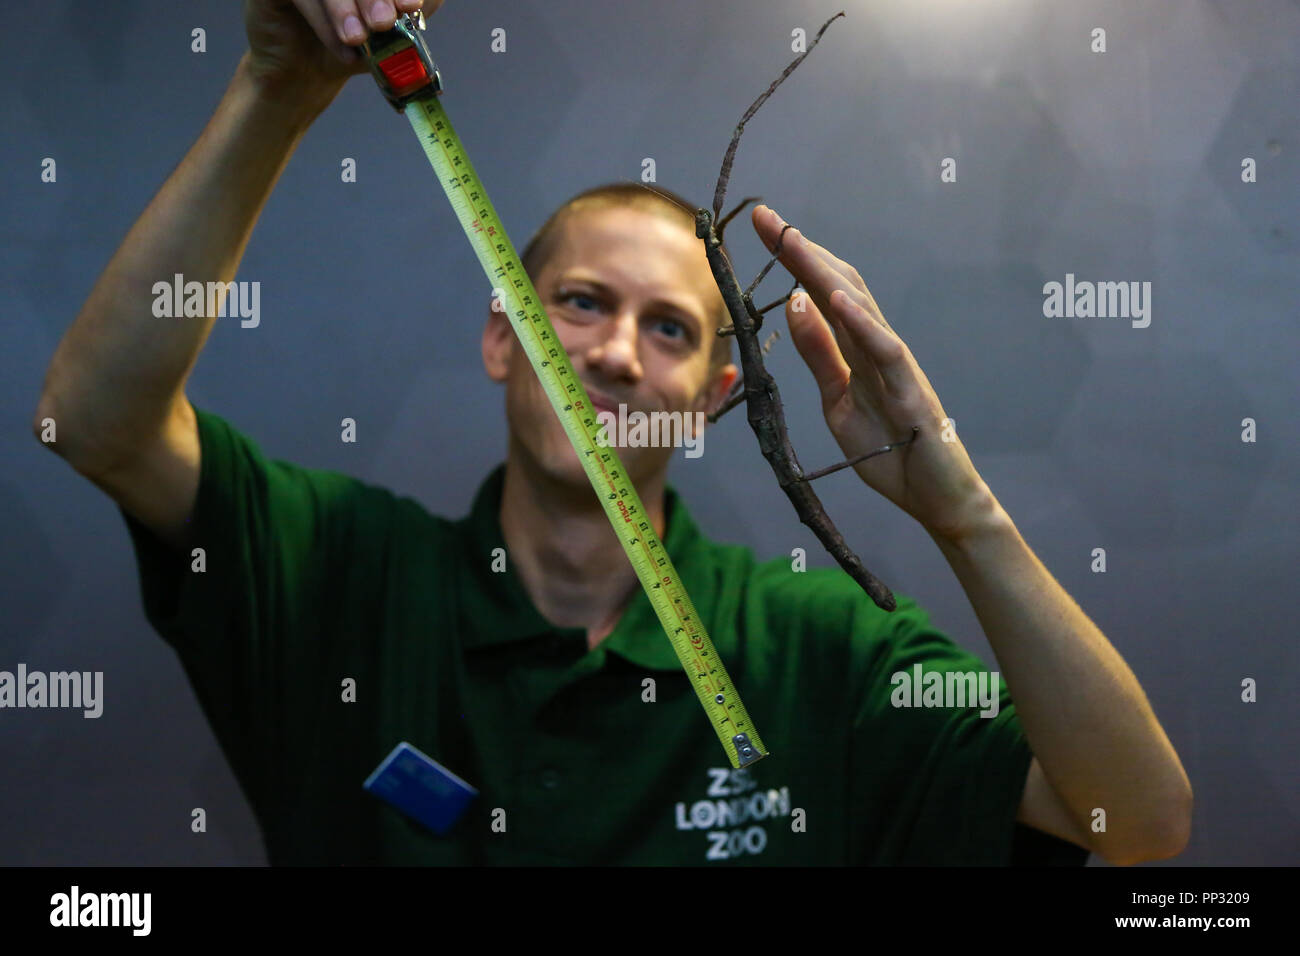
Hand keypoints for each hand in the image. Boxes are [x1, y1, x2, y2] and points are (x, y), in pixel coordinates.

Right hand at [242, 0, 440, 96]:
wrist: (305, 75)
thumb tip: (431, 1)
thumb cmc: (348, 46)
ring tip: (358, 40)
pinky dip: (324, 25)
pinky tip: (343, 51)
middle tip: (384, 22)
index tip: (412, 6)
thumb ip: (413, 14)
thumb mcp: (389, 34)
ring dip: (345, 10)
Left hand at [750, 204, 995, 541]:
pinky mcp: (912, 394)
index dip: (790, 259)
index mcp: (855, 350)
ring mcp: (897, 366)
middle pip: (837, 285)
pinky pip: (886, 352)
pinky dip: (862, 323)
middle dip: (799, 249)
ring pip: (859, 307)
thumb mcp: (838, 403)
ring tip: (790, 240)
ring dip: (823, 272)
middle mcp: (876, 346)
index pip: (819, 293)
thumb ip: (819, 358)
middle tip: (764, 214)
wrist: (937, 499)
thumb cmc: (892, 451)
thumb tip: (793, 305)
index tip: (759, 224)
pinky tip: (837, 298)